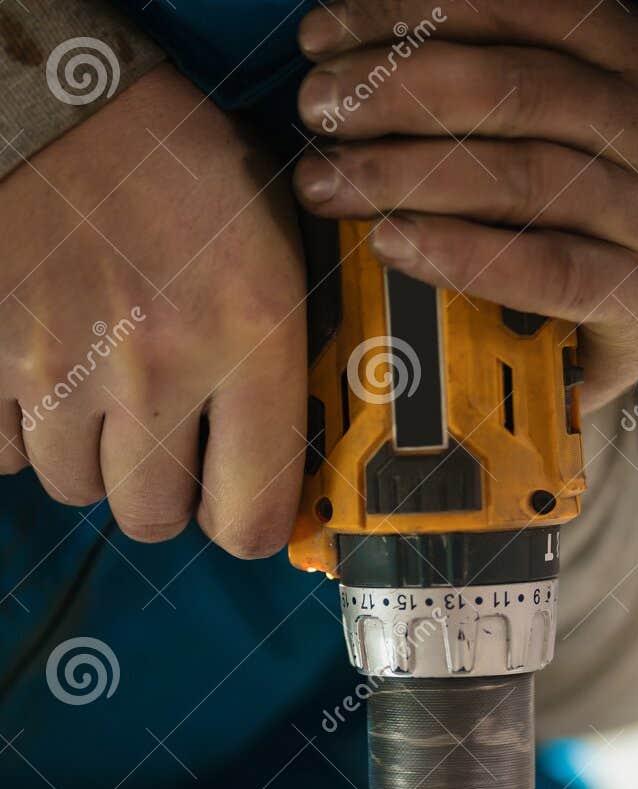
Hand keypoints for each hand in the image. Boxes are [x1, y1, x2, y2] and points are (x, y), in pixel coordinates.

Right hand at [0, 64, 306, 557]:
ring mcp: (60, 366)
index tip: (233, 502)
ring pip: (74, 486)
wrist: (55, 95)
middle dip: (157, 490)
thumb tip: (289, 464)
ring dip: (86, 455)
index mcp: (248, 336)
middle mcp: (156, 366)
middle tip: (158, 438)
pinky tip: (43, 370)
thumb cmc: (173, 164)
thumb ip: (283, 358)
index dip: (240, 523)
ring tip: (97, 383)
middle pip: (151, 518)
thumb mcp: (270, 244)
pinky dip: (17, 428)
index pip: (249, 518)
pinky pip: (0, 452)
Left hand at [292, 0, 637, 412]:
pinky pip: (545, 268)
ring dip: (408, 172)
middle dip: (399, 91)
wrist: (584, 373)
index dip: (414, 11)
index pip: (523, 10)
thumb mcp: (513, 145)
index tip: (324, 33)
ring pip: (525, 175)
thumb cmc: (535, 245)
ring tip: (327, 182)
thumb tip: (349, 49)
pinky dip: (462, 254)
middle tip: (316, 108)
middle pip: (518, 89)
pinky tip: (390, 244)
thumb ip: (470, 89)